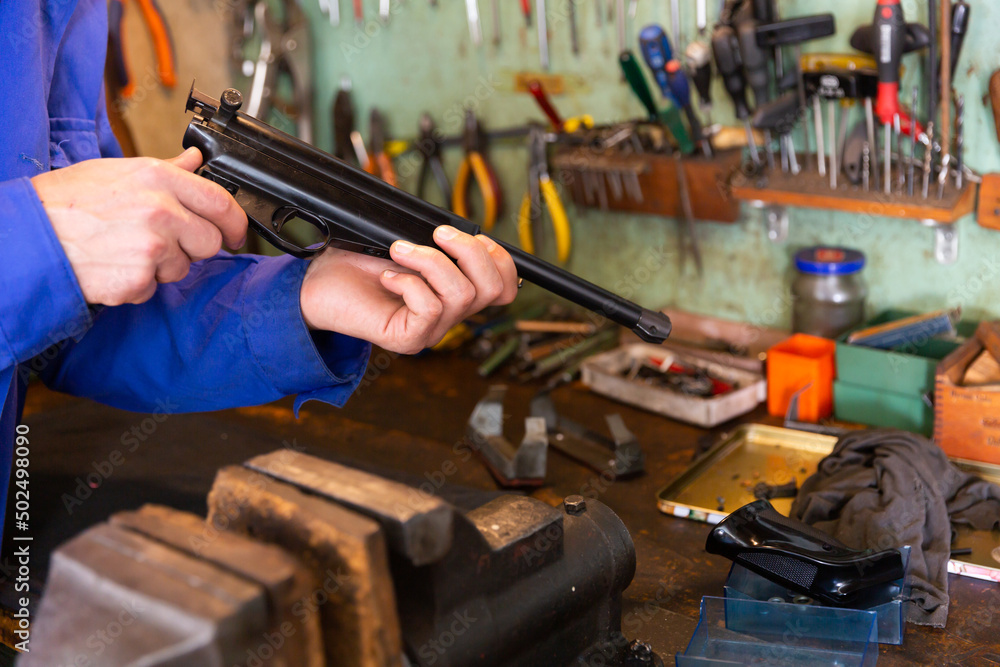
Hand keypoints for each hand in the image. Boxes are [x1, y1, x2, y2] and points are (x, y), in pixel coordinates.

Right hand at [33, 147, 246, 305]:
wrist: (30, 233)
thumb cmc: (69, 202)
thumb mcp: (119, 173)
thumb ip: (166, 171)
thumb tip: (196, 160)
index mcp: (159, 179)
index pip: (221, 203)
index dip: (235, 224)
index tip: (235, 235)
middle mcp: (161, 211)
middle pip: (209, 243)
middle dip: (192, 248)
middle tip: (159, 241)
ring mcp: (151, 247)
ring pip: (182, 268)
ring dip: (160, 266)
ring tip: (124, 248)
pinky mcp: (138, 279)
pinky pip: (153, 288)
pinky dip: (136, 284)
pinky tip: (113, 265)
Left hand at [300, 226, 518, 353]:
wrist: (316, 284)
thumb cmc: (357, 263)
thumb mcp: (409, 243)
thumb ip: (439, 242)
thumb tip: (459, 227)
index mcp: (455, 294)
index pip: (505, 289)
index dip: (501, 259)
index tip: (473, 236)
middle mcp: (448, 316)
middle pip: (493, 289)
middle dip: (472, 251)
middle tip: (437, 234)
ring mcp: (429, 330)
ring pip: (461, 294)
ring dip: (430, 260)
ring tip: (400, 250)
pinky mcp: (407, 339)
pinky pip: (430, 307)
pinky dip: (409, 281)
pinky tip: (388, 275)